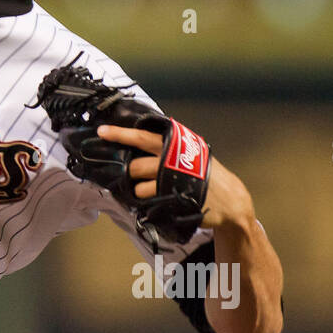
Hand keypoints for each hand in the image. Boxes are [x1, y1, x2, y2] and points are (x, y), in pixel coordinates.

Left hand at [96, 124, 256, 233]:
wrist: (230, 198)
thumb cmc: (206, 173)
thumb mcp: (190, 153)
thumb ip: (167, 147)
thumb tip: (138, 141)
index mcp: (174, 144)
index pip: (142, 137)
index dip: (120, 134)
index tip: (102, 131)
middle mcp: (170, 160)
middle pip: (135, 166)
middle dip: (134, 173)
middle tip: (145, 176)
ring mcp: (171, 180)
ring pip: (140, 186)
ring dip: (143, 189)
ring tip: (160, 189)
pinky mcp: (171, 198)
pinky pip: (149, 200)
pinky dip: (151, 201)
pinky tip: (165, 199)